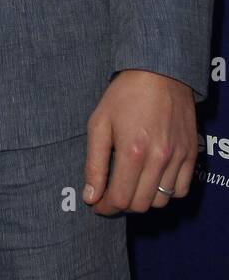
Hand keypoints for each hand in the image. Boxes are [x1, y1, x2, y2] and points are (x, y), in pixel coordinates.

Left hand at [83, 70, 197, 214]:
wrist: (159, 72)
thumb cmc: (125, 95)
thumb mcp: (99, 123)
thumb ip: (94, 163)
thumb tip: (90, 196)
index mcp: (132, 152)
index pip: (119, 198)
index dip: (105, 207)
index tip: (97, 203)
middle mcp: (158, 159)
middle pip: (140, 205)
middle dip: (122, 205)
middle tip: (111, 194)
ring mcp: (177, 158)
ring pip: (161, 201)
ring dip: (143, 199)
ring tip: (131, 185)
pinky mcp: (190, 154)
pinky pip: (181, 190)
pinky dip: (166, 192)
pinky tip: (153, 180)